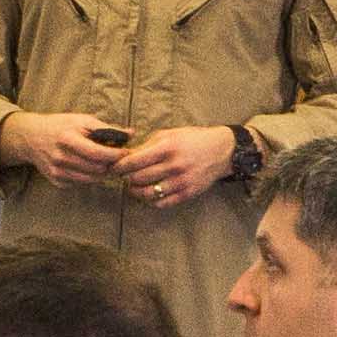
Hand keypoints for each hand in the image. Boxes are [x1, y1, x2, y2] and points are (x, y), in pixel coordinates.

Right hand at [6, 110, 130, 187]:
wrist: (31, 138)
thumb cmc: (60, 126)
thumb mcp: (81, 120)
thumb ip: (106, 128)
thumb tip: (131, 134)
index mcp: (68, 139)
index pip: (99, 154)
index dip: (116, 155)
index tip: (126, 152)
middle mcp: (61, 158)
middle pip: (98, 169)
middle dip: (112, 165)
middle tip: (119, 159)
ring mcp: (58, 171)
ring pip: (92, 180)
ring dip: (103, 173)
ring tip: (107, 163)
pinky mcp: (56, 181)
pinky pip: (82, 183)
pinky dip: (90, 177)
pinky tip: (89, 167)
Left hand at [113, 124, 244, 209]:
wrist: (221, 150)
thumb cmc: (193, 140)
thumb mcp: (170, 134)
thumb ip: (149, 144)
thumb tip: (128, 155)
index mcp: (167, 148)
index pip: (134, 161)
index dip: (119, 166)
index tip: (114, 167)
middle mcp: (174, 165)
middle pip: (138, 178)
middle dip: (126, 178)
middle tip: (123, 176)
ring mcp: (181, 181)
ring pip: (147, 193)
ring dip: (136, 191)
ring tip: (134, 186)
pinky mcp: (187, 193)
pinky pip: (161, 203)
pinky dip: (151, 200)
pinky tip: (149, 193)